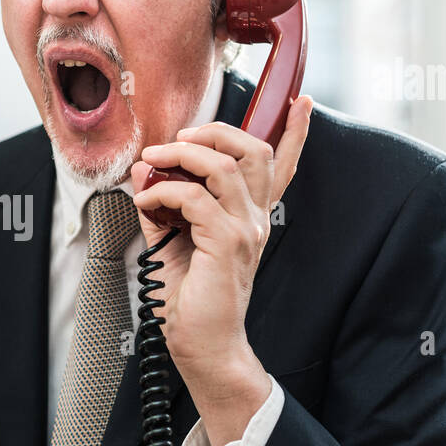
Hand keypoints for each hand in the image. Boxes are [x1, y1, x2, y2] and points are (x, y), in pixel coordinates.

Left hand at [130, 95, 312, 445]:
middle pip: (255, 150)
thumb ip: (162, 203)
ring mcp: (246, 229)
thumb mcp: (170, 240)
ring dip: (182, 155)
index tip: (300, 101)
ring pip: (226, 166)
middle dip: (214, 132)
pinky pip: (195, 197)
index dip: (295, 132)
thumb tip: (146, 168)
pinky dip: (164, 191)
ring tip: (152, 162)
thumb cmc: (189, 299)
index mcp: (249, 216)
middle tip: (177, 139)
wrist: (201, 345)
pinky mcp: (228, 242)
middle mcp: (256, 219)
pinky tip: (146, 202)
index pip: (281, 167)